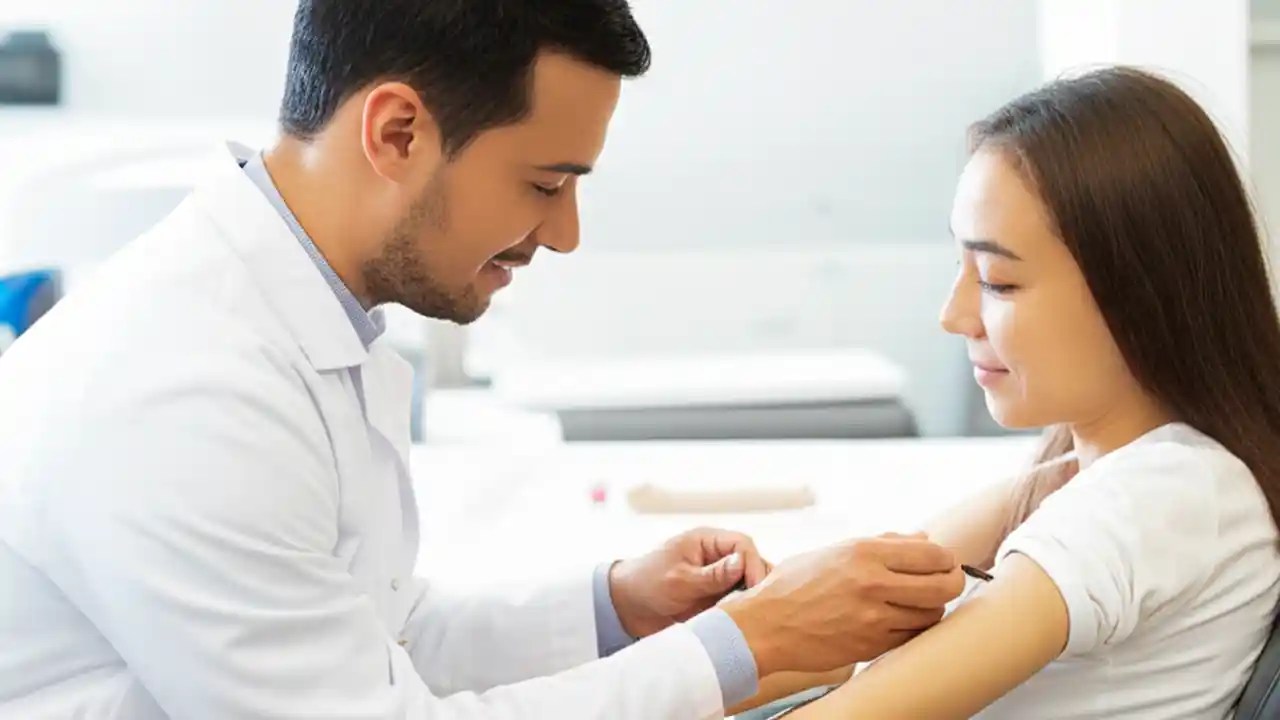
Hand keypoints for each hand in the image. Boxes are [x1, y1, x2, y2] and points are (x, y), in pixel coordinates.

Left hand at [609, 528, 771, 638]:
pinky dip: (742, 610)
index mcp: (706, 541)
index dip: (753, 564)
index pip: (742, 545)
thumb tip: (742, 563)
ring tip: (752, 615)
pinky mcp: (717, 598)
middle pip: (751, 563)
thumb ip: (711, 575)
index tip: (755, 588)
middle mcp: (716, 557)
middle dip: (758, 581)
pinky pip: (738, 601)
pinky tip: (743, 622)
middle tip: (760, 605)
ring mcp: (718, 578)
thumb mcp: (679, 580)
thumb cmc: (647, 583)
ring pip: (748, 583)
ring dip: (751, 597)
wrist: (627, 609)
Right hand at [722, 534, 963, 676]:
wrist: (764, 626)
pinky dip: (912, 628)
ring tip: (917, 603)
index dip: (945, 558)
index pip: (932, 553)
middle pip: (944, 585)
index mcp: (863, 552)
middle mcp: (872, 583)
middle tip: (947, 582)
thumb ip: (881, 543)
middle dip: (952, 582)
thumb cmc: (794, 585)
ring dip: (932, 607)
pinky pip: (911, 636)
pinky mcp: (872, 645)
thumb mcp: (834, 552)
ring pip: (932, 613)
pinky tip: (899, 621)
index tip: (943, 562)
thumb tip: (921, 536)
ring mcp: (874, 618)